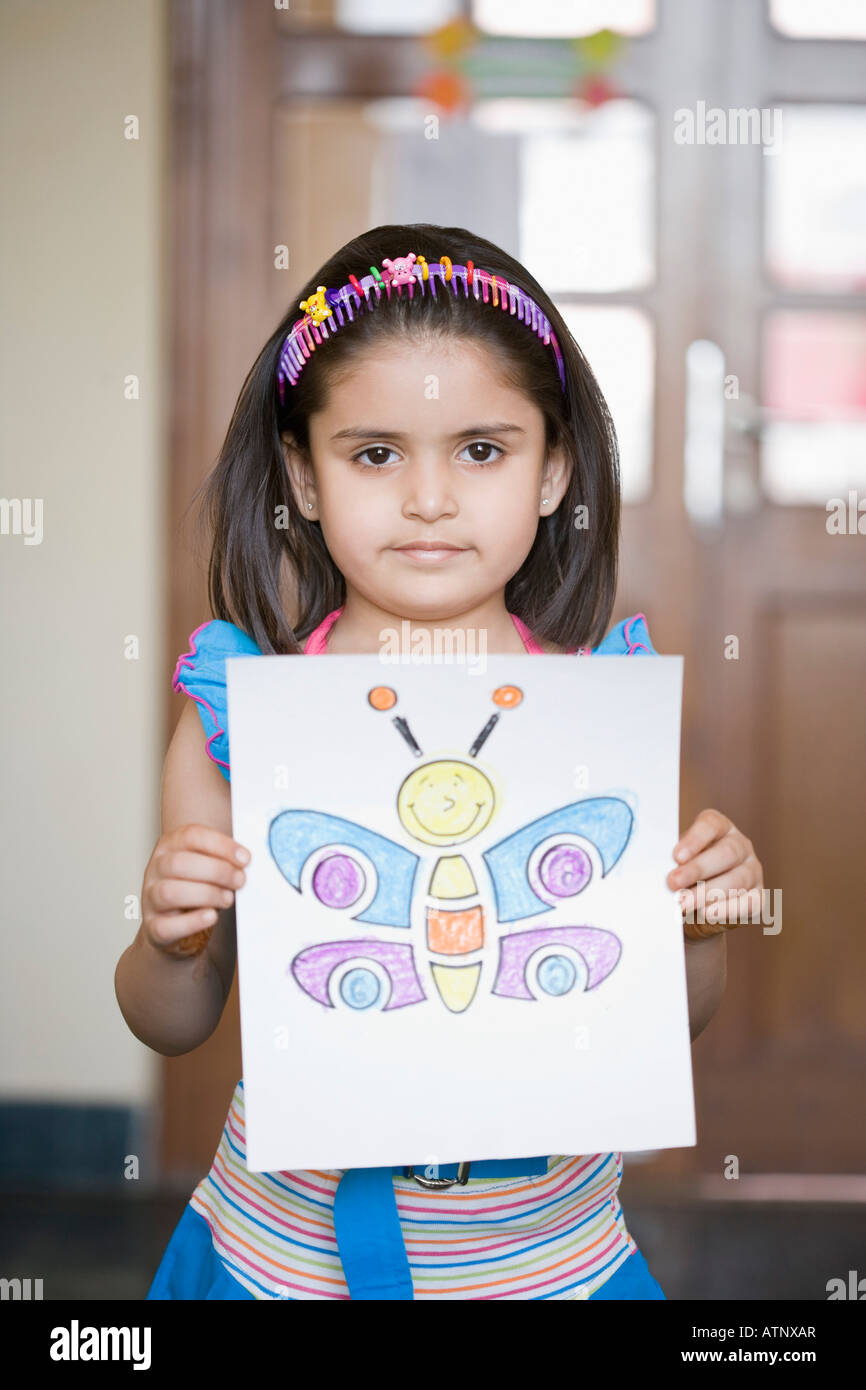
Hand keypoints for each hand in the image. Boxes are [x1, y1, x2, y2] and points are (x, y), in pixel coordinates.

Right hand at [142, 824, 249, 957]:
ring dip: (206, 894)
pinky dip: (192, 922)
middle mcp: (155, 870)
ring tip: (227, 898)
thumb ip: (222, 859)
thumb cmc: (196, 891)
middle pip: (179, 863)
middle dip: (217, 871)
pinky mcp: (153, 928)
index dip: (221, 845)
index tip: (245, 858)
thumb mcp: (206, 867)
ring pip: (170, 892)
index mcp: (169, 847)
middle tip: (240, 880)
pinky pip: (167, 926)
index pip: (191, 836)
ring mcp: (150, 899)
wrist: (175, 929)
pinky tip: (211, 916)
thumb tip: (246, 859)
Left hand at [666, 808, 762, 939]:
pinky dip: (726, 910)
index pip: (711, 825)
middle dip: (698, 869)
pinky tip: (707, 913)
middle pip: (726, 852)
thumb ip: (672, 864)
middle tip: (673, 883)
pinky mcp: (758, 896)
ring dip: (708, 893)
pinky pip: (748, 903)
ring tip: (684, 903)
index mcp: (719, 828)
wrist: (696, 907)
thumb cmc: (683, 876)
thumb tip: (664, 872)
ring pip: (737, 879)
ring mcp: (752, 870)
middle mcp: (740, 846)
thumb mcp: (675, 863)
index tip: (676, 857)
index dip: (695, 839)